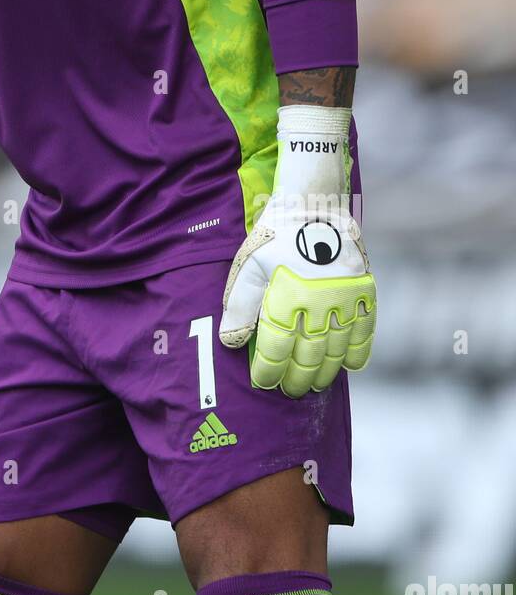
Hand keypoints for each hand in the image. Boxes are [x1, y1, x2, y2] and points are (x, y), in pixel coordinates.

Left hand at [219, 197, 375, 397]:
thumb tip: (230, 342)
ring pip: (336, 349)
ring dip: (326, 372)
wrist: (313, 204)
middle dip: (297, 378)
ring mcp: (345, 298)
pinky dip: (359, 352)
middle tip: (290, 391)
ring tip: (315, 385)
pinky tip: (350, 366)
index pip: (275, 349)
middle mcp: (318, 303)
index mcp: (286, 297)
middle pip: (307, 356)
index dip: (268, 371)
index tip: (263, 383)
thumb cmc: (275, 235)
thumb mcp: (249, 265)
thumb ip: (238, 305)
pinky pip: (365, 330)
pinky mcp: (364, 291)